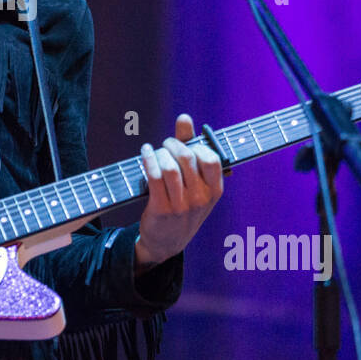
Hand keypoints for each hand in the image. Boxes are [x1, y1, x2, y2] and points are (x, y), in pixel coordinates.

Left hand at [136, 113, 223, 273]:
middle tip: (166, 144)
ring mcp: (182, 206)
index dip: (196, 145)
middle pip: (187, 158)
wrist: (167, 241)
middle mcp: (201, 198)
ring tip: (155, 151)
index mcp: (215, 190)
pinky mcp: (162, 209)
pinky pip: (154, 176)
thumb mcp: (194, 182)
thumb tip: (184, 118)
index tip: (185, 144)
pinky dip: (148, 159)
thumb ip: (190, 147)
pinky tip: (145, 152)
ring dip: (159, 153)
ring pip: (169, 166)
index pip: (211, 158)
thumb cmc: (182, 204)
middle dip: (173, 144)